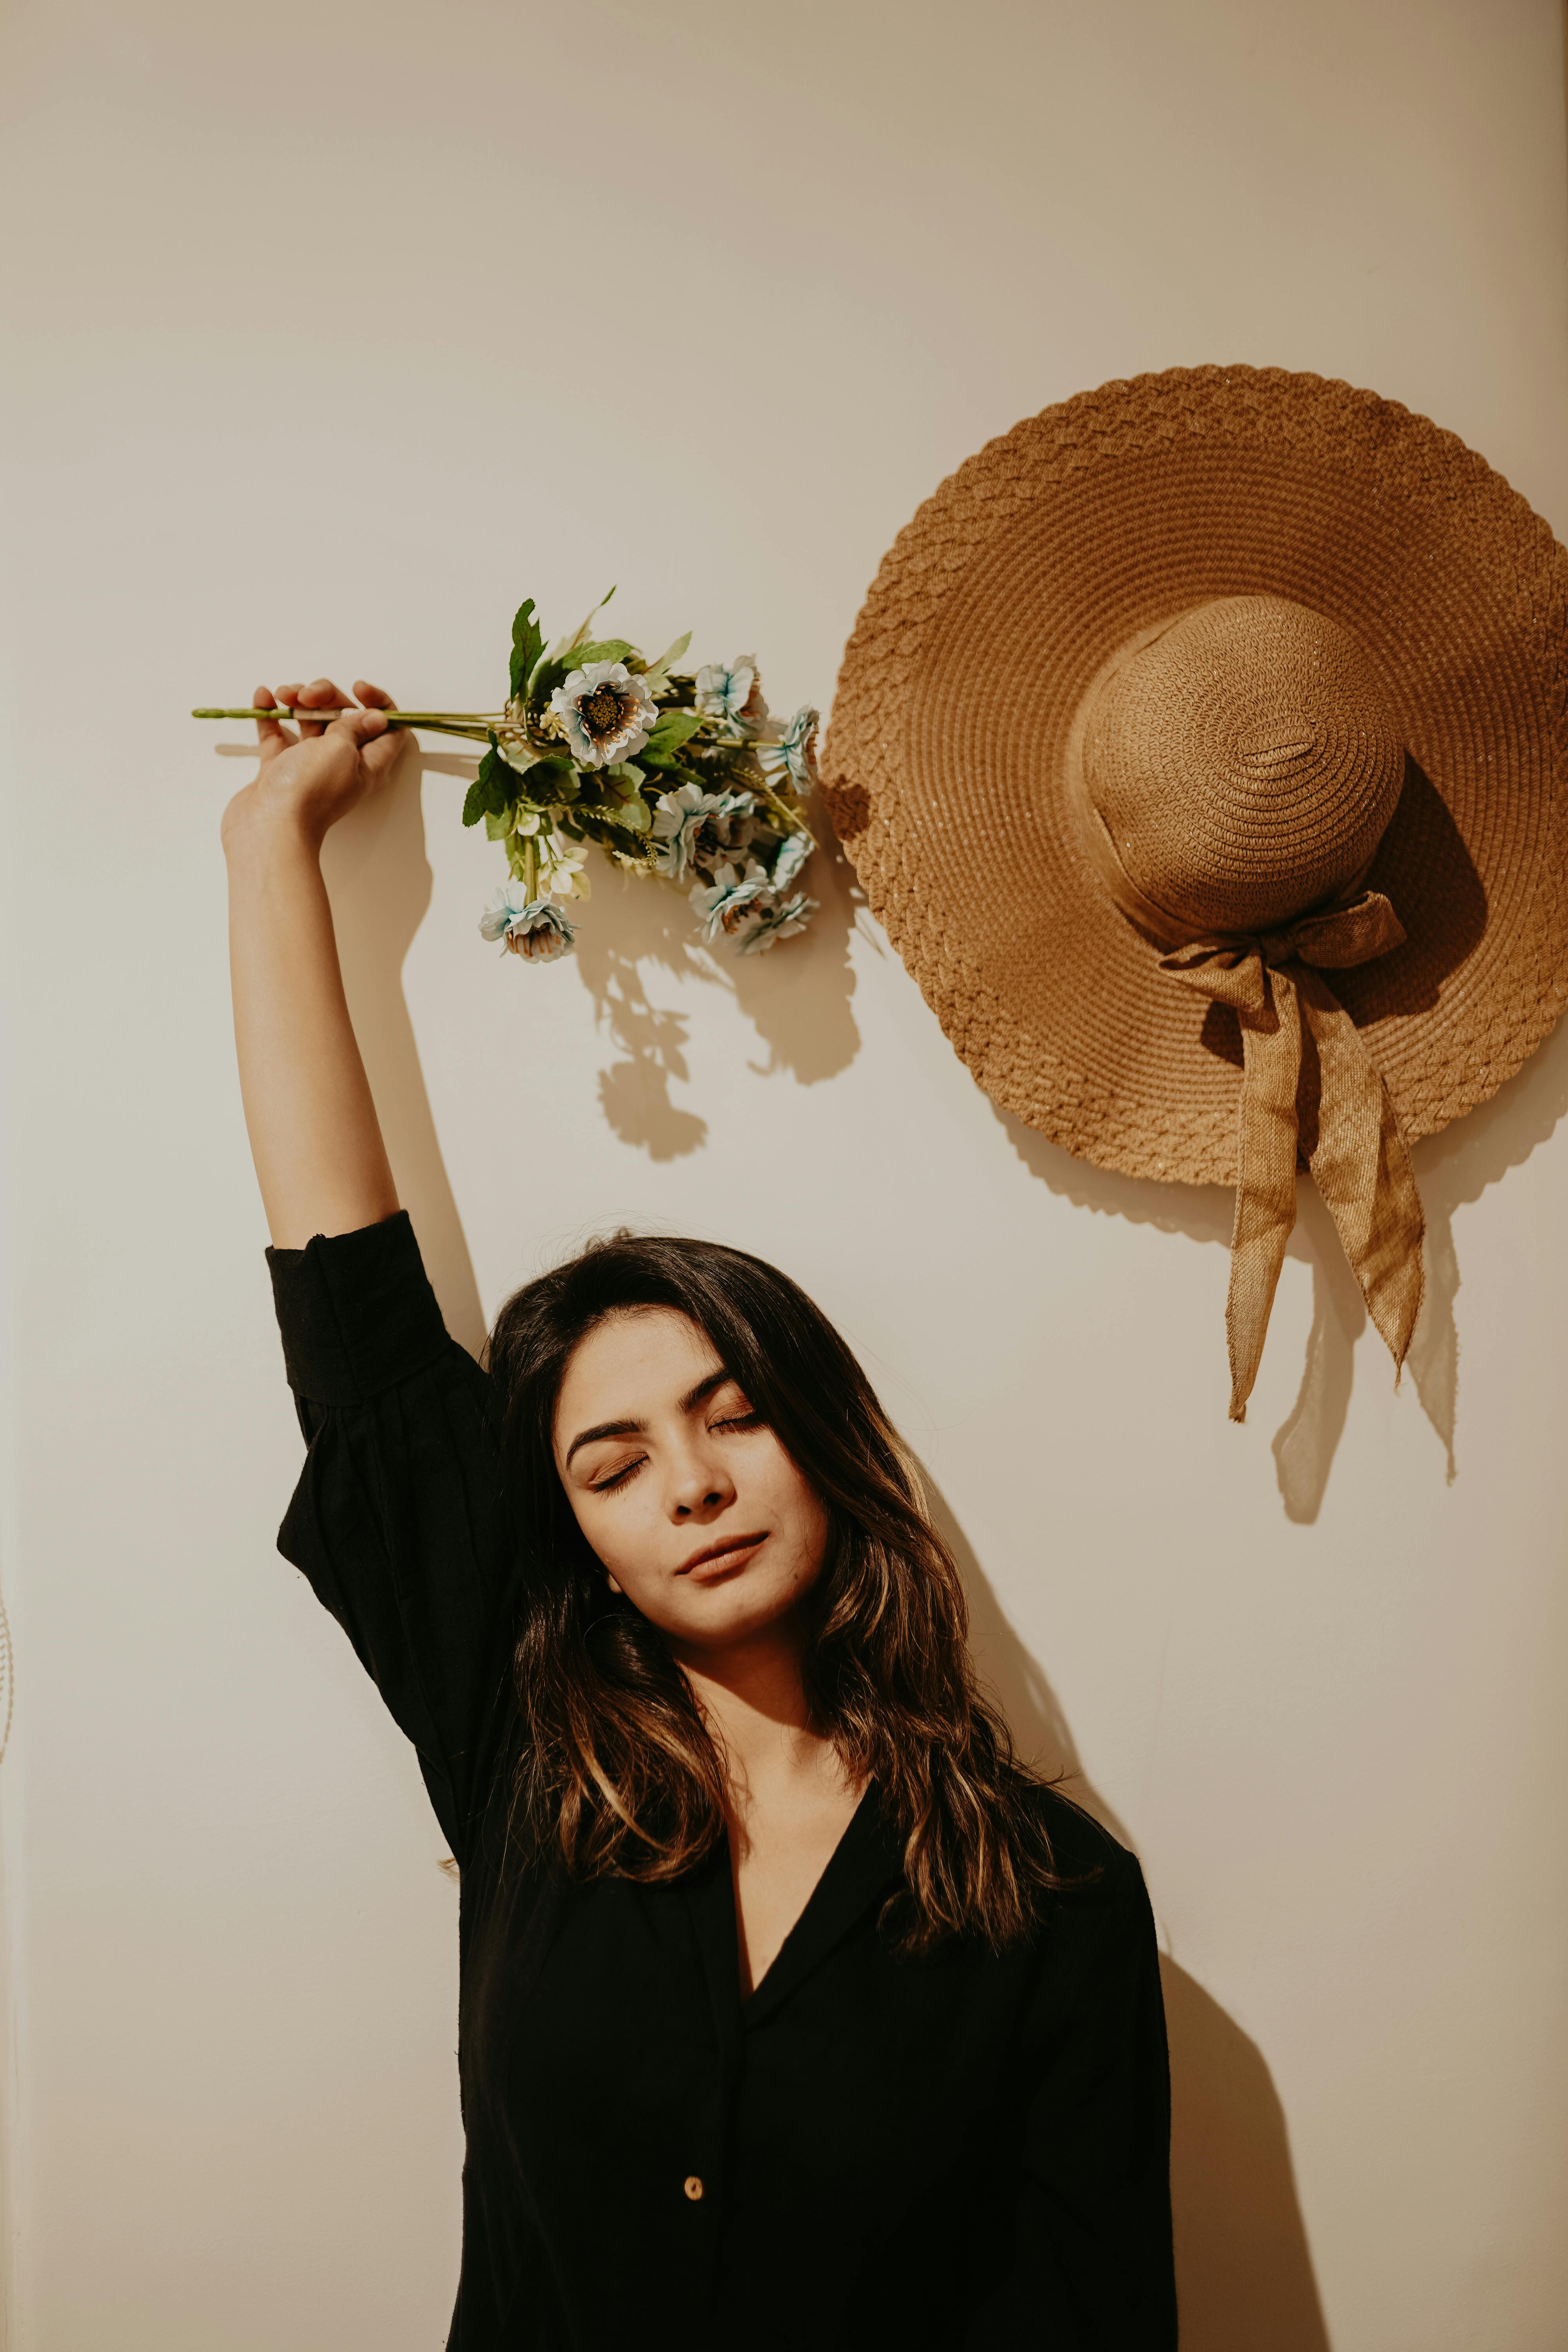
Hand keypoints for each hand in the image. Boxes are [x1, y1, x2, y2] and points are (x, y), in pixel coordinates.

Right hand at [220, 678, 405, 858]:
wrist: (269, 827)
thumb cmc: (310, 789)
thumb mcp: (342, 749)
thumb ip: (355, 728)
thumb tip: (377, 718)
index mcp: (369, 763)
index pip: (388, 728)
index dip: (378, 703)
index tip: (358, 688)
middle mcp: (342, 764)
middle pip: (344, 718)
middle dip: (327, 697)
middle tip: (308, 694)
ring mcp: (309, 766)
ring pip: (309, 722)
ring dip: (297, 700)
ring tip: (281, 694)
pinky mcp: (280, 768)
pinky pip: (278, 734)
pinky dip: (271, 714)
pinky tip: (262, 697)